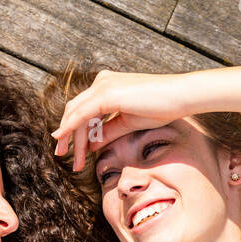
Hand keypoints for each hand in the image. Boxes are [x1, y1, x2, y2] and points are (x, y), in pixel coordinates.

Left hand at [51, 69, 201, 171]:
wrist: (179, 97)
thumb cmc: (161, 107)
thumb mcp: (128, 123)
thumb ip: (107, 132)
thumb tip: (90, 145)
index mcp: (107, 86)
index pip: (83, 109)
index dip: (74, 130)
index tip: (72, 149)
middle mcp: (102, 82)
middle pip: (75, 110)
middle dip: (67, 134)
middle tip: (61, 155)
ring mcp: (103, 85)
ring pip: (77, 114)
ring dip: (71, 137)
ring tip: (71, 159)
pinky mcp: (106, 93)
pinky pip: (82, 113)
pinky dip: (70, 127)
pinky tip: (63, 138)